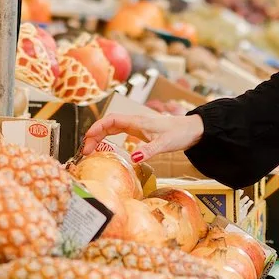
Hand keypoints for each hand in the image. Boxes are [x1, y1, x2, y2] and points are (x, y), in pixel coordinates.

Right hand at [81, 112, 203, 162]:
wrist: (193, 129)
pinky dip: (109, 137)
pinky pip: (119, 131)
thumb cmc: (179, 134)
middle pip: (108, 124)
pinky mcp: (141, 131)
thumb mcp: (164, 144)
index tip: (87, 140)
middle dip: (94, 135)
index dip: (96, 128)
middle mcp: (134, 121)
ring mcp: (137, 126)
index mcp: (136, 121)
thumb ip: (148, 150)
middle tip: (85, 151)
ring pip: (112, 127)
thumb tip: (133, 158)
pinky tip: (107, 146)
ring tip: (91, 149)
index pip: (110, 120)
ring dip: (100, 136)